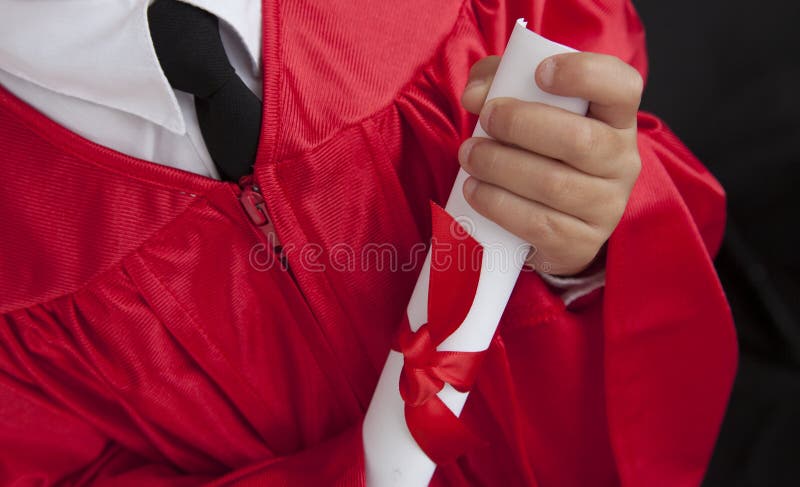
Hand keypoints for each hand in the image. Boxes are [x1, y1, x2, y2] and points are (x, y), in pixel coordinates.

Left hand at [459, 53, 642, 274]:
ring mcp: (606, 206)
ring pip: (553, 185)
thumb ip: (500, 82)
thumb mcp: (527, 107)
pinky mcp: (581, 243)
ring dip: (500, 167)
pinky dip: (498, 205)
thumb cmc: (540, 151)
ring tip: (470, 156)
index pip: (623, 87)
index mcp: (617, 118)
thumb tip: (474, 95)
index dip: (584, 75)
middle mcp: (622, 161)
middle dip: (521, 125)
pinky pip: (538, 224)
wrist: (553, 221)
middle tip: (485, 119)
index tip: (539, 73)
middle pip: (580, 140)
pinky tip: (475, 191)